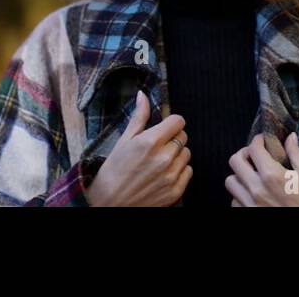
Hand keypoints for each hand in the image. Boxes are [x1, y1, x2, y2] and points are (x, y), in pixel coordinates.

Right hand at [85, 91, 192, 206]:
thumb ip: (139, 117)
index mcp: (150, 142)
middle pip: (183, 136)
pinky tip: (164, 173)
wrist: (109, 203)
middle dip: (173, 138)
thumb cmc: (114, 170)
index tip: (164, 127)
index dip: (171, 123)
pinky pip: (188, 171)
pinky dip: (179, 171)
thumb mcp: (123, 140)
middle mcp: (164, 158)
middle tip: (158, 146)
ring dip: (177, 154)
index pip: (178, 121)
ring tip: (159, 161)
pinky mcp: (176, 190)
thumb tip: (143, 95)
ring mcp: (171, 175)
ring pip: (187, 153)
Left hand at [225, 133, 298, 206]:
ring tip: (251, 175)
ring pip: (230, 182)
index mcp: (272, 175)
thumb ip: (296, 155)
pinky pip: (234, 202)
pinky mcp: (248, 214)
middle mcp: (256, 189)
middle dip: (244, 153)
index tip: (262, 140)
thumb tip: (291, 138)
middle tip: (254, 155)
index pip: (254, 149)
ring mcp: (250, 204)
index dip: (258, 140)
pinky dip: (240, 195)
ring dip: (239, 175)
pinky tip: (252, 193)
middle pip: (235, 162)